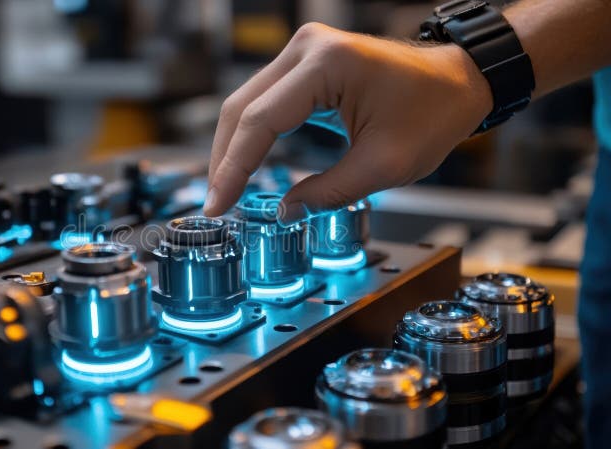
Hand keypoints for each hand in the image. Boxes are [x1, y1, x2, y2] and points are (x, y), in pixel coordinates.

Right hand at [203, 22, 492, 223]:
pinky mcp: (307, 63)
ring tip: (226, 191)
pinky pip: (266, 101)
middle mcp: (307, 47)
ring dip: (234, 149)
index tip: (218, 205)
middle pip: (242, 108)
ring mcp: (304, 51)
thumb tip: (283, 211)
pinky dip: (253, 136)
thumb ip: (327, 193)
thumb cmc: (434, 113)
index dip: (233, 168)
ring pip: (247, 104)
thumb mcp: (383, 166)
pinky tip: (245, 166)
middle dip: (225, 160)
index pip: (260, 120)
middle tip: (216, 203)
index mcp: (326, 64)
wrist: (459, 81)